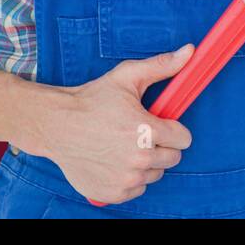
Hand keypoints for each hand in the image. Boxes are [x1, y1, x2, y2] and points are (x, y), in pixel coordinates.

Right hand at [33, 45, 193, 204]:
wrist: (55, 125)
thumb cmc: (91, 100)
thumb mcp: (127, 77)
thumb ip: (162, 66)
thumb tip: (190, 51)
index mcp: (148, 131)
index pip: (184, 139)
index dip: (172, 129)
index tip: (157, 123)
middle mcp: (140, 159)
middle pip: (173, 158)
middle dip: (161, 145)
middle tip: (139, 134)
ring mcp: (126, 179)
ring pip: (155, 174)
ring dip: (147, 163)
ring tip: (124, 146)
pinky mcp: (113, 193)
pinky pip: (138, 189)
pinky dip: (130, 178)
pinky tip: (115, 162)